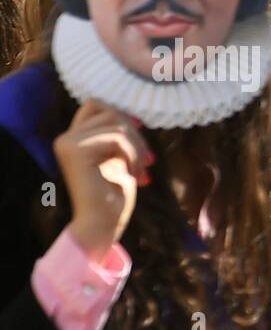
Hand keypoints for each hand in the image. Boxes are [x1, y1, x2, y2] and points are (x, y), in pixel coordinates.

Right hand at [53, 99, 152, 260]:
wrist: (103, 224)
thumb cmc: (113, 196)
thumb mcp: (119, 159)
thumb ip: (117, 137)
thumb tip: (134, 118)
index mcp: (72, 139)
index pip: (95, 105)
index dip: (121, 116)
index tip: (139, 140)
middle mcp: (65, 138)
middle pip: (109, 111)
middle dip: (135, 133)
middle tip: (147, 160)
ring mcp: (67, 143)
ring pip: (116, 124)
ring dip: (138, 147)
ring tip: (142, 170)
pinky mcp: (75, 150)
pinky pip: (117, 138)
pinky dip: (134, 154)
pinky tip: (135, 175)